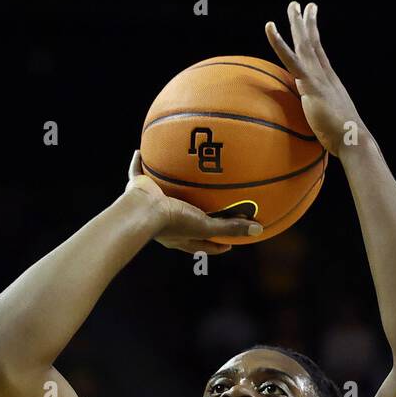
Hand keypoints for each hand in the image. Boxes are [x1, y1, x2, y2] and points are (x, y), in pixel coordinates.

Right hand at [124, 151, 261, 254]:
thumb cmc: (174, 221)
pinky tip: (140, 151)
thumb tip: (258, 230)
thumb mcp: (206, 225)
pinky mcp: (137, 189)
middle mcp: (164, 224)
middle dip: (194, 215)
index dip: (216, 245)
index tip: (229, 243)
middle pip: (183, 220)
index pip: (202, 244)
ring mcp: (150, 206)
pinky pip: (137, 172)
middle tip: (209, 210)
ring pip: (162, 196)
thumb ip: (230, 227)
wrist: (144, 211)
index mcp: (180, 236)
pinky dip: (138, 163)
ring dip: (171, 188)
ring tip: (181, 179)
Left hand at [265, 2, 361, 156]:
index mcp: (329, 82)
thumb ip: (321, 118)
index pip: (320, 54)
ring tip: (292, 5)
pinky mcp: (310, 84)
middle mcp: (325, 75)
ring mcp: (318, 77)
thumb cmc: (343, 139)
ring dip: (297, 23)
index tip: (312, 20)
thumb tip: (316, 125)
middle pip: (313, 43)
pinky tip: (270, 28)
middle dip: (306, 23)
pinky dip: (278, 43)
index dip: (314, 36)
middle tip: (301, 5)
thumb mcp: (330, 124)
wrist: (352, 139)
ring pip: (304, 44)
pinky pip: (291, 58)